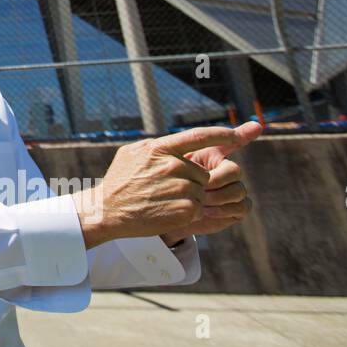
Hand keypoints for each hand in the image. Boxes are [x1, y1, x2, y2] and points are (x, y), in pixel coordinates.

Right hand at [78, 122, 259, 247]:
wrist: (107, 211)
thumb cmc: (119, 181)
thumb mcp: (131, 153)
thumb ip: (157, 145)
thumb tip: (176, 141)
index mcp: (160, 149)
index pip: (200, 135)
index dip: (223, 134)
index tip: (238, 134)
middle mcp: (172, 166)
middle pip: (202, 172)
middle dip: (192, 181)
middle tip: (167, 188)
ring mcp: (180, 189)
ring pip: (202, 191)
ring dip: (189, 197)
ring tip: (163, 200)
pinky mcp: (184, 211)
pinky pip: (198, 208)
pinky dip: (187, 212)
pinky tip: (167, 211)